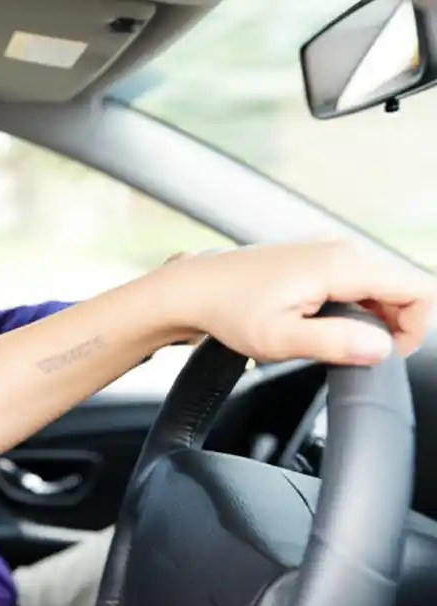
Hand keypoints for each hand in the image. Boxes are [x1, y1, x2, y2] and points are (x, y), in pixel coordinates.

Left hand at [154, 239, 433, 363]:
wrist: (192, 289)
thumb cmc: (227, 310)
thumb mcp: (279, 338)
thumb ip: (334, 343)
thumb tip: (380, 347)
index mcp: (340, 264)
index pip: (417, 289)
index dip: (414, 329)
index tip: (385, 355)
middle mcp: (340, 249)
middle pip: (401, 288)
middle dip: (394, 326)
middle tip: (356, 355)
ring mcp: (328, 250)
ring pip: (379, 286)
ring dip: (372, 318)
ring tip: (335, 342)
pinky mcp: (315, 258)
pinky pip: (355, 282)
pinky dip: (352, 307)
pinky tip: (323, 326)